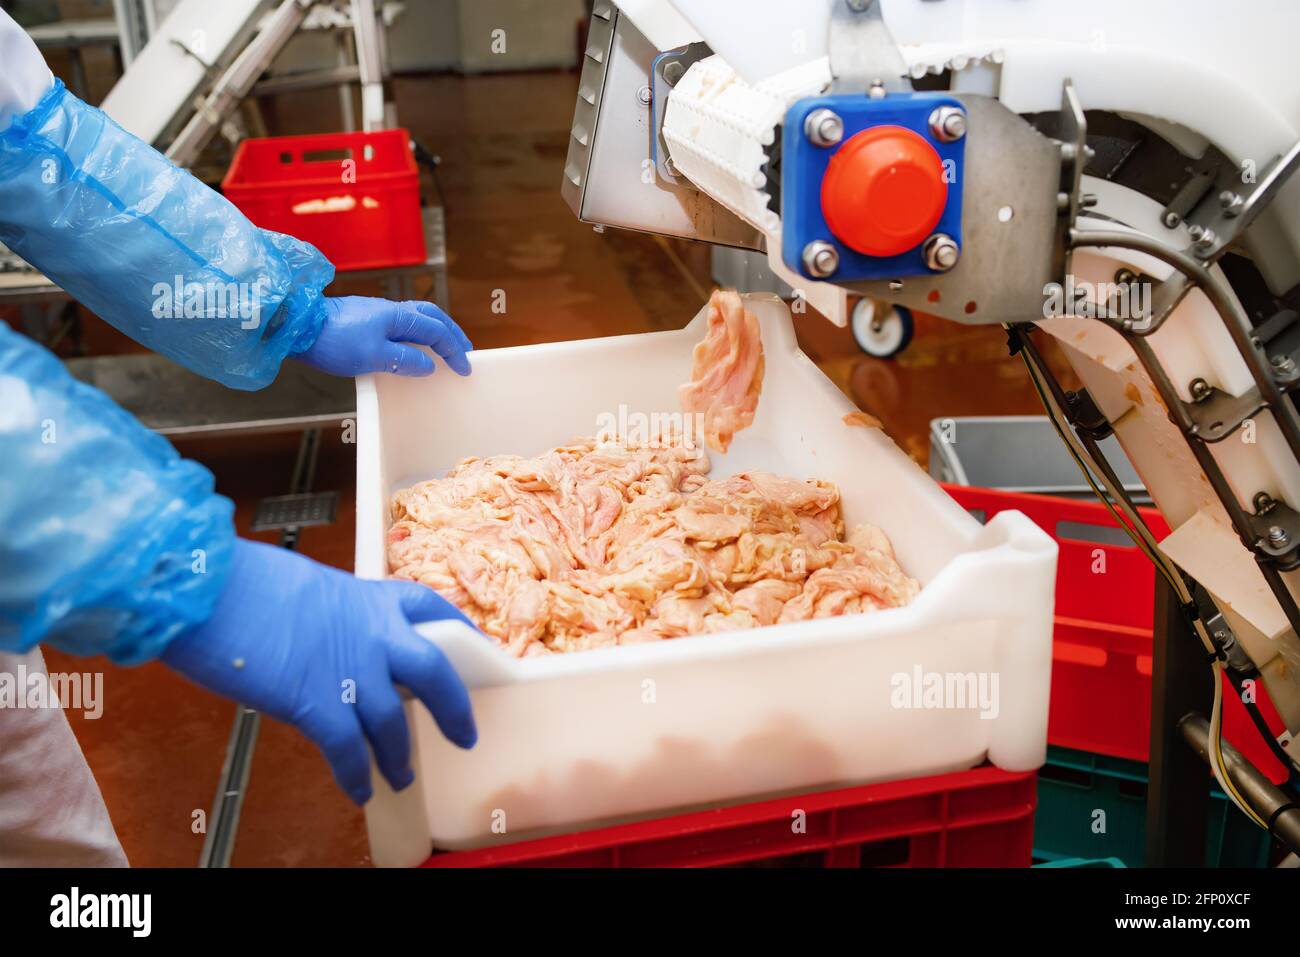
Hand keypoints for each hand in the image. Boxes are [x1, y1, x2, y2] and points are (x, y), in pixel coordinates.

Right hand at [161, 540, 476, 803]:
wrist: (205, 589)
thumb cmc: (241, 580)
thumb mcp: (305, 586)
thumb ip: (334, 615)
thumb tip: (331, 638)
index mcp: (369, 596)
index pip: (432, 610)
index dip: (459, 631)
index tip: (476, 648)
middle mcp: (371, 633)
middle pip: (435, 673)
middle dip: (454, 708)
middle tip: (465, 734)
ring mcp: (348, 669)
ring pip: (392, 722)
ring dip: (398, 755)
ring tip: (401, 777)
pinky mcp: (315, 703)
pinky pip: (348, 750)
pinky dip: (355, 774)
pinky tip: (359, 791)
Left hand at [297, 296, 472, 377]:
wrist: (298, 326)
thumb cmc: (335, 341)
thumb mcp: (374, 356)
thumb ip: (404, 361)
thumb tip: (429, 365)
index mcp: (399, 317)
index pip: (437, 332)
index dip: (454, 350)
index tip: (465, 368)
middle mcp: (392, 310)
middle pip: (432, 317)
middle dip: (451, 333)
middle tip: (465, 349)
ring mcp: (377, 312)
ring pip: (417, 317)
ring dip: (435, 331)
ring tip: (444, 346)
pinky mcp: (365, 318)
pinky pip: (402, 323)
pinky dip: (417, 332)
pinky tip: (411, 345)